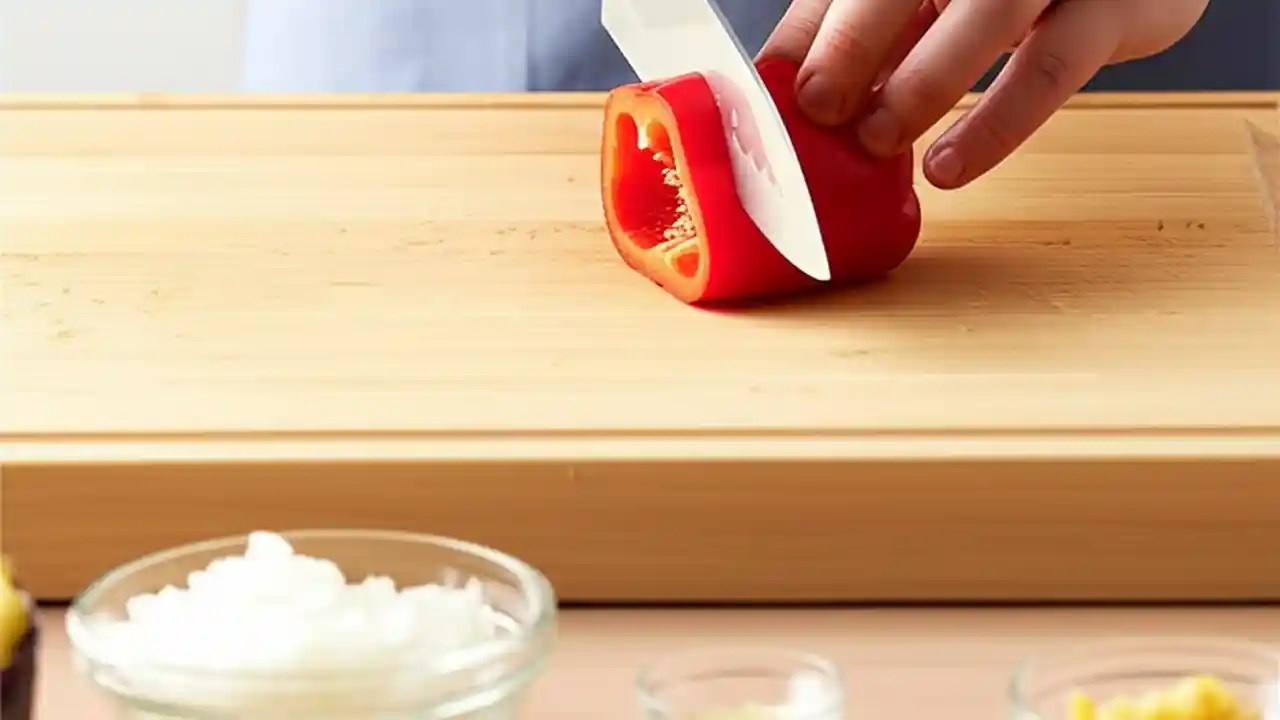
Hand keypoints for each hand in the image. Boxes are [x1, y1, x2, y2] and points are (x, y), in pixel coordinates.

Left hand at [760, 0, 1209, 188]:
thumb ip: (842, 27)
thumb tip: (775, 86)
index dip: (827, 33)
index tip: (797, 94)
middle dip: (859, 40)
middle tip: (825, 109)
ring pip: (994, 11)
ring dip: (926, 81)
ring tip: (879, 141)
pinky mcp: (1117, 8)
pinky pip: (1054, 66)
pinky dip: (996, 122)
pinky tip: (951, 166)